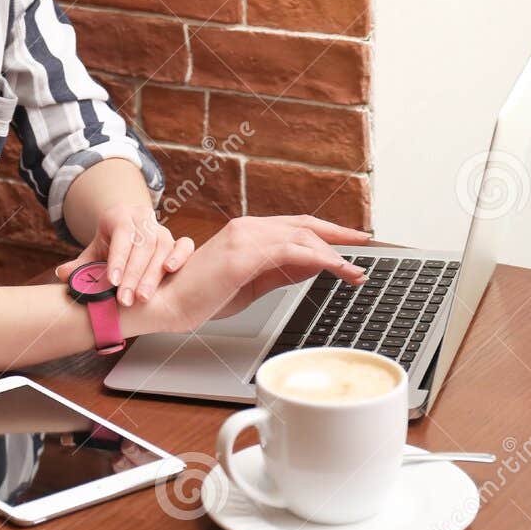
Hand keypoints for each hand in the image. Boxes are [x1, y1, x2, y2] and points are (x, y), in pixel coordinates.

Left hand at [52, 201, 195, 306]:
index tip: (113, 281)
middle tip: (126, 300)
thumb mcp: (93, 251)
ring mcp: (162, 228)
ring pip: (162, 247)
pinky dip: (180, 256)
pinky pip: (184, 244)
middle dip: (134, 274)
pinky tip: (171, 271)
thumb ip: (80, 263)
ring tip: (142, 298)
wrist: (126, 229)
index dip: (118, 258)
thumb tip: (62, 274)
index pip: (122, 234)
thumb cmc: (108, 245)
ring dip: (153, 274)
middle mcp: (143, 218)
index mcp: (120, 215)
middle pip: (142, 244)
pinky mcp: (176, 239)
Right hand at [137, 214, 371, 334]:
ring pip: (302, 236)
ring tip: (354, 271)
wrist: (166, 304)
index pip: (297, 225)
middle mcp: (248, 228)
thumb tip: (314, 264)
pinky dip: (318, 258)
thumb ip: (281, 271)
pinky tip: (334, 268)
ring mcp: (244, 238)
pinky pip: (290, 251)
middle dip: (339, 238)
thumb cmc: (201, 296)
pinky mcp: (242, 255)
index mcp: (247, 232)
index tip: (354, 241)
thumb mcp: (251, 283)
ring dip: (334, 253)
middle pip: (305, 225)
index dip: (329, 232)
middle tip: (364, 253)